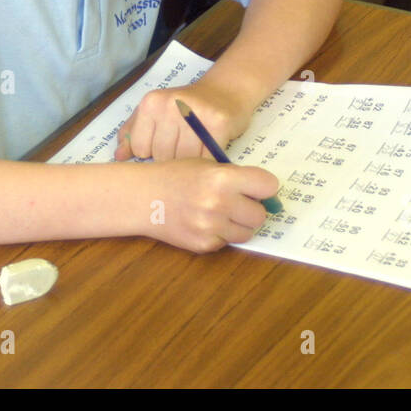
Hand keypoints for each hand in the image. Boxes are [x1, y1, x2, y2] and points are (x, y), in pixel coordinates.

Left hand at [114, 81, 251, 161]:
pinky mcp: (219, 123)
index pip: (140, 149)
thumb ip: (133, 132)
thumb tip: (118, 156)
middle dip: (173, 158)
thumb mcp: (155, 111)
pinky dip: (208, 161)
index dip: (152, 153)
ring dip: (191, 162)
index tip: (164, 143)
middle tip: (184, 145)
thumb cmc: (186, 106)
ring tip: (197, 148)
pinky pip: (207, 159)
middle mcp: (171, 106)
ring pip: (184, 160)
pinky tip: (209, 150)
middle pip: (162, 156)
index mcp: (151, 103)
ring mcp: (196, 113)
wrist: (225, 91)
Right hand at [143, 157, 278, 251]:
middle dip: (252, 208)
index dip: (264, 186)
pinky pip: (227, 242)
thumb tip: (267, 193)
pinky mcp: (204, 245)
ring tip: (219, 212)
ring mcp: (211, 227)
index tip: (257, 187)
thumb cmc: (175, 176)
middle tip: (237, 202)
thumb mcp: (206, 165)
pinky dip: (221, 234)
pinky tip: (204, 222)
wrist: (142, 198)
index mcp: (223, 178)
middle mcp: (219, 203)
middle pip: (261, 215)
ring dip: (238, 224)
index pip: (268, 186)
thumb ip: (236, 177)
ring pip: (247, 232)